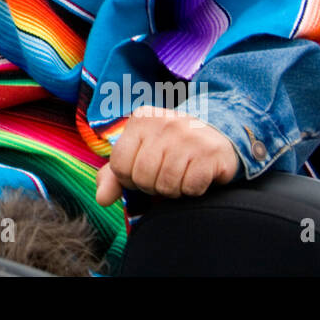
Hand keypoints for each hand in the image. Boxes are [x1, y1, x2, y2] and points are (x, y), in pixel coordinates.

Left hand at [94, 105, 240, 205]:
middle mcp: (163, 122)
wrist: (217, 133)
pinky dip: (193, 191)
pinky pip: (191, 188)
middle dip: (152, 186)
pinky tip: (196, 175)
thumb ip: (114, 175)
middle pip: (142, 177)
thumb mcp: (138, 153)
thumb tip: (102, 199)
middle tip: (165, 175)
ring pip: (167, 185)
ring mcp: (188, 135)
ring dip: (174, 190)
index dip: (129, 179)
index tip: (142, 173)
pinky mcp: (210, 151)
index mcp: (140, 120)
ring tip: (180, 175)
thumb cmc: (169, 147)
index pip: (119, 165)